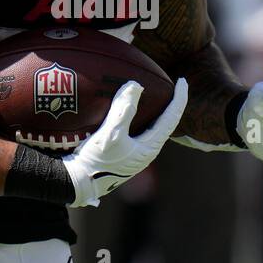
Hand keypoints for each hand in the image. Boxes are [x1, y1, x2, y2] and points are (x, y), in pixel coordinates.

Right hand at [62, 78, 187, 207]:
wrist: (79, 182)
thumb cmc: (97, 161)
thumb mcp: (111, 134)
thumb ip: (123, 110)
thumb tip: (136, 85)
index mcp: (150, 147)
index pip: (172, 118)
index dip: (179, 98)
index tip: (182, 80)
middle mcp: (146, 150)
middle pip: (165, 122)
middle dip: (170, 103)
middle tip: (170, 84)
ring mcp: (135, 152)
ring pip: (151, 125)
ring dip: (155, 109)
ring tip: (153, 93)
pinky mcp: (124, 152)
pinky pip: (138, 128)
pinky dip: (139, 115)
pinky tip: (129, 108)